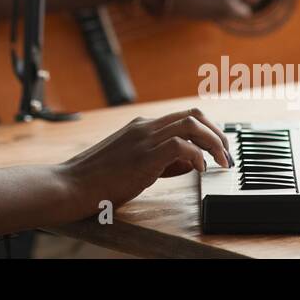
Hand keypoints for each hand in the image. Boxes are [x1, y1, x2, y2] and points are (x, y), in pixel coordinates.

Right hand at [58, 109, 233, 216]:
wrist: (72, 184)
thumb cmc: (99, 179)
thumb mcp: (133, 164)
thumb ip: (160, 160)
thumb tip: (189, 161)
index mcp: (141, 126)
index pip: (183, 117)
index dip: (207, 131)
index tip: (217, 150)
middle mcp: (144, 127)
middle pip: (193, 115)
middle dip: (217, 133)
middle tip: (226, 155)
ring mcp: (144, 138)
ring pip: (191, 124)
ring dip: (213, 142)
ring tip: (220, 161)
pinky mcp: (144, 155)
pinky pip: (180, 145)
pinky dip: (196, 155)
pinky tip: (198, 169)